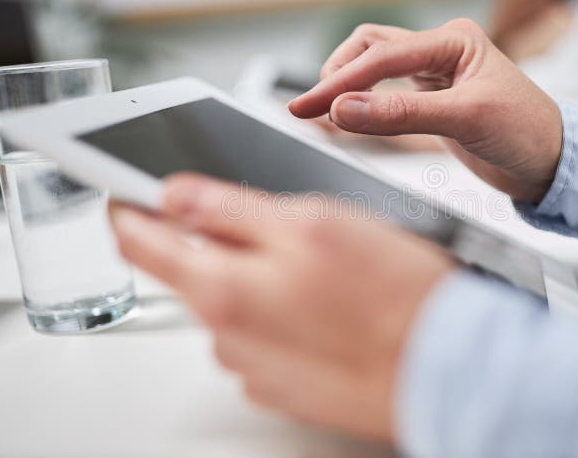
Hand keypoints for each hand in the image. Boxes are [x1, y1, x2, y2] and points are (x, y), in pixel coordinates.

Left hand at [109, 173, 453, 440]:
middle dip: (216, 239)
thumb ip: (230, 210)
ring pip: (231, 301)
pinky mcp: (283, 385)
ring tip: (321, 270)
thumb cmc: (394, 297)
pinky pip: (262, 335)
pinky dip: (281, 312)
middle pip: (190, 270)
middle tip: (273, 221)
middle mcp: (228, 336)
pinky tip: (328, 306)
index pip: (139, 242)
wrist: (447, 367)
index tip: (131, 192)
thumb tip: (173, 196)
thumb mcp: (313, 224)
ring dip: (257, 276)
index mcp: (223, 290)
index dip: (131, 207)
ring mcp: (254, 365)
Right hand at [288, 19, 562, 203]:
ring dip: (347, 87)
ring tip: (318, 113)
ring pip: (374, 68)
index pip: (382, 57)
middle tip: (306, 109)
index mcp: (454, 41)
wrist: (552, 164)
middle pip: (370, 50)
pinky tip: (345, 119)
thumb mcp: (465, 119)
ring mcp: (435, 75)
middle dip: (337, 78)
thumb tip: (345, 110)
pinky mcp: (431, 99)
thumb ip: (402, 114)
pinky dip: (362, 105)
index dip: (341, 83)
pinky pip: (385, 94)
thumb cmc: (527, 133)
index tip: (309, 106)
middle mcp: (442, 52)